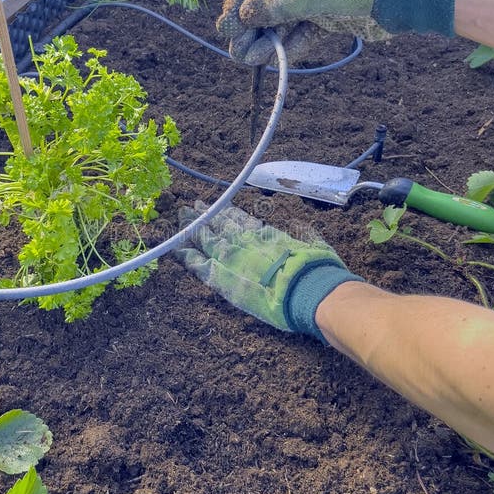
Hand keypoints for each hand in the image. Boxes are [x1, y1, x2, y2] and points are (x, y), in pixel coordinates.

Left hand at [176, 201, 361, 340]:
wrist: (307, 287)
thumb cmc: (316, 268)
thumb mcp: (314, 245)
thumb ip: (305, 236)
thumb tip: (305, 230)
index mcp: (267, 236)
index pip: (242, 222)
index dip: (229, 214)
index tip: (220, 207)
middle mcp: (246, 241)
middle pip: (220, 224)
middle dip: (206, 216)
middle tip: (192, 207)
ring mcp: (233, 257)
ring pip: (207, 239)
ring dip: (193, 229)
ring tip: (181, 219)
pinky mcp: (224, 277)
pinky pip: (200, 265)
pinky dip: (188, 256)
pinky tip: (177, 250)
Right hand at [217, 0, 465, 65]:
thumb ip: (278, 3)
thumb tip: (244, 13)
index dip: (238, 4)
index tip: (226, 27)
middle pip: (264, 3)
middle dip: (248, 28)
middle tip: (236, 52)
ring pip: (280, 21)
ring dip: (265, 41)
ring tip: (252, 61)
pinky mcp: (325, 17)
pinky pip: (299, 33)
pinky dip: (288, 46)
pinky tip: (276, 60)